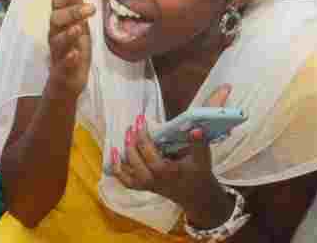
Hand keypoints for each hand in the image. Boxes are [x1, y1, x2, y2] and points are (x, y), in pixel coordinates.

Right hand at [44, 0, 92, 101]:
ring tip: (79, 28)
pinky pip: (62, 64)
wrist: (66, 81)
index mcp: (59, 20)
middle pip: (56, 19)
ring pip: (57, 40)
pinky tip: (76, 54)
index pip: (57, 3)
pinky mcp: (62, 70)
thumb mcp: (78, 17)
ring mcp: (57, 52)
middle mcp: (55, 34)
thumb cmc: (73, 45)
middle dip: (71, 12)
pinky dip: (69, 58)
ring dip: (68, 33)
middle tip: (90, 7)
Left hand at [111, 87, 237, 219]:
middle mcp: (152, 178)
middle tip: (131, 126)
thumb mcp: (202, 159)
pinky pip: (126, 181)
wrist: (197, 196)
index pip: (147, 149)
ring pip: (126, 170)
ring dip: (122, 153)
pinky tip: (114, 156)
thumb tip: (195, 128)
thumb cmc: (199, 175)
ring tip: (124, 136)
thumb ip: (199, 143)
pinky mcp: (144, 187)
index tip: (140, 119)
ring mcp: (146, 184)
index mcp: (164, 170)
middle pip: (133, 158)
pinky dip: (117, 170)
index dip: (142, 132)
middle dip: (131, 140)